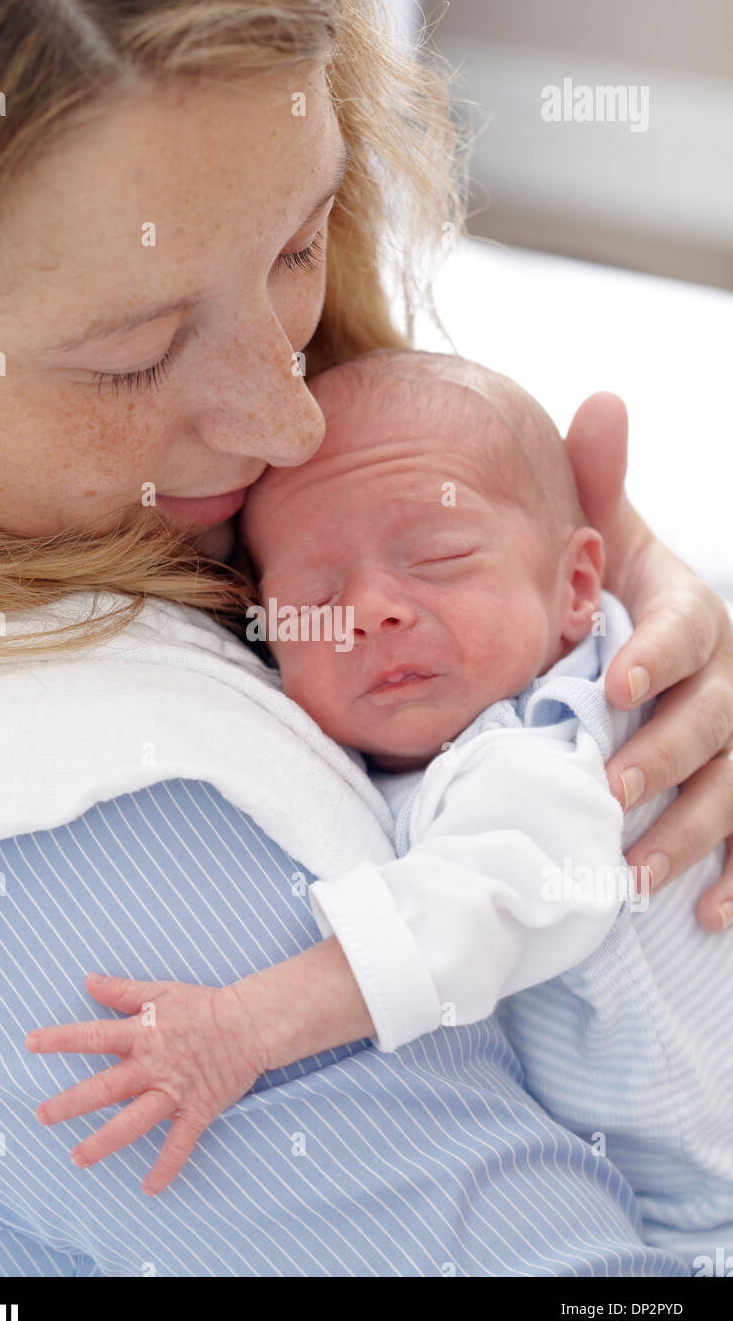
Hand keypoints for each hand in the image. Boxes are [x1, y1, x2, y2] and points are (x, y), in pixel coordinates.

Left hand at [25, 973, 264, 1194]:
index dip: (61, 1040)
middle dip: (72, 1103)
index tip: (30, 1044)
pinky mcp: (197, 1110)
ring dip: (105, 1141)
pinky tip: (149, 1188)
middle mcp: (152, 1066)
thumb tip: (88, 981)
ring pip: (134, 1121)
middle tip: (42, 1116)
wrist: (250, 1023)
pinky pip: (180, 1143)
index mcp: (141, 1034)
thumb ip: (123, 991)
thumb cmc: (203, 1005)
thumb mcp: (161, 991)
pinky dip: (167, 1167)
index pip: (94, 1036)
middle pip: (106, 1087)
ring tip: (77, 1159)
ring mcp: (174, 1092)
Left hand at [566, 393, 732, 930]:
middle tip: (610, 790)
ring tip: (632, 878)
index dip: (656, 654)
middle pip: (715, 719)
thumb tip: (599, 399)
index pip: (686, 630)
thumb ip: (602, 485)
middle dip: (666, 755)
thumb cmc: (630, 592)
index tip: (614, 682)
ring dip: (691, 836)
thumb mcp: (621, 539)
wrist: (669, 641)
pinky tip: (710, 921)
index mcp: (695, 614)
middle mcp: (732, 678)